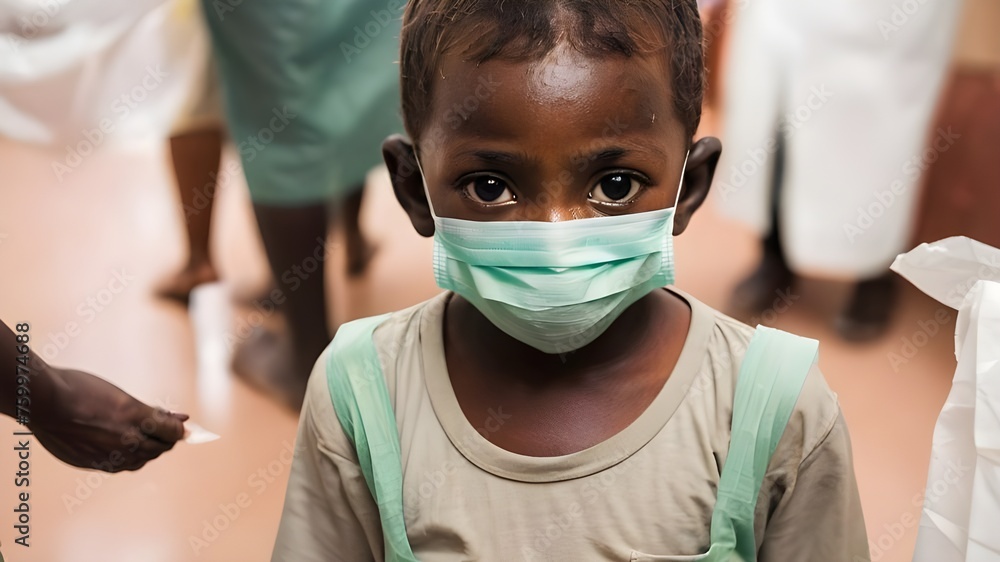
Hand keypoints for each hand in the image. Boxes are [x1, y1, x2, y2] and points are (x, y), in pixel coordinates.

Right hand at [28, 368, 188, 471]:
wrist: (44, 402)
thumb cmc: (82, 390)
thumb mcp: (122, 395)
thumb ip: (153, 411)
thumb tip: (182, 418)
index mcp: (135, 416)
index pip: (173, 432)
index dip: (178, 428)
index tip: (179, 424)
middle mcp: (126, 439)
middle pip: (160, 448)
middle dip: (164, 439)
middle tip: (162, 430)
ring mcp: (110, 455)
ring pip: (142, 460)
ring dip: (147, 450)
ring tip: (141, 436)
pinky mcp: (94, 464)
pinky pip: (121, 467)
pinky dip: (128, 458)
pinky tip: (123, 447)